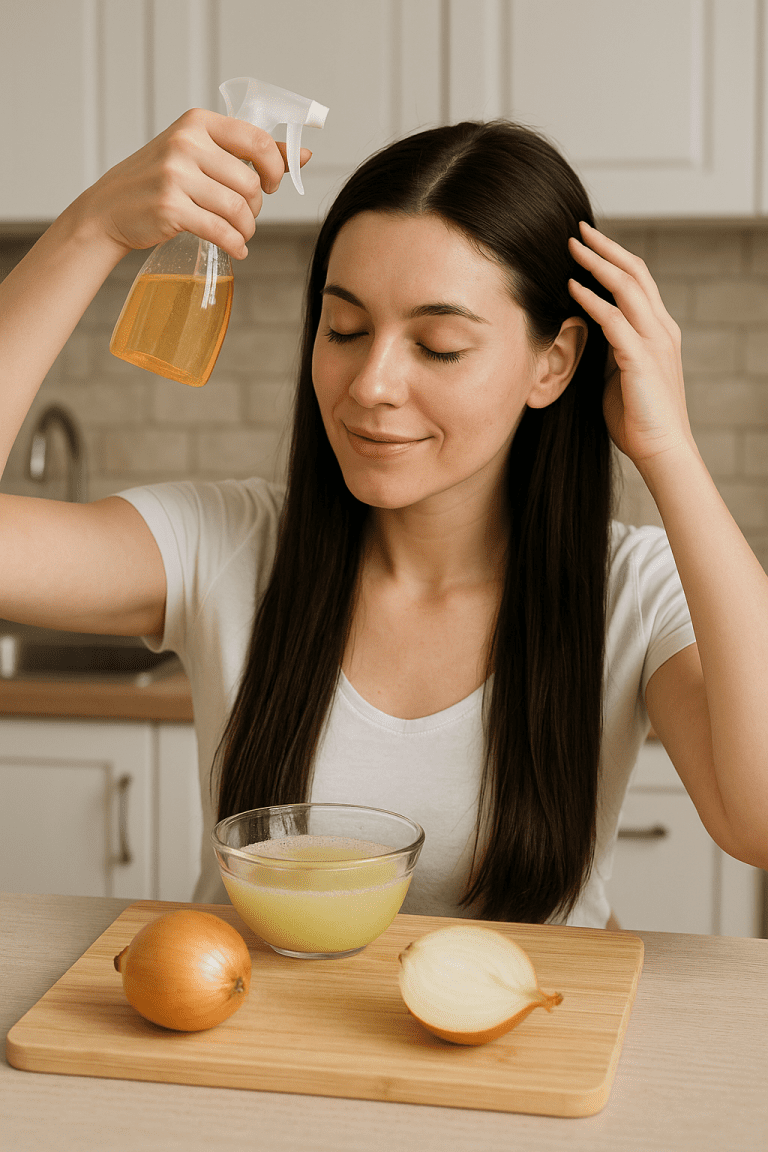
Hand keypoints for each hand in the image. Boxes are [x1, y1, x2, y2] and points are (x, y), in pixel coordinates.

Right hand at [72, 109, 310, 260]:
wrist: (109, 208)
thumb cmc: (161, 181)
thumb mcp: (200, 155)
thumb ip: (249, 153)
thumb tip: (303, 154)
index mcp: (197, 123)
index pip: (258, 140)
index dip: (275, 168)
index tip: (271, 184)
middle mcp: (186, 143)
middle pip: (250, 182)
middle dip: (256, 206)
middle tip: (244, 215)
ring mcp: (175, 176)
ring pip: (238, 208)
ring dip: (247, 228)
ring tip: (239, 234)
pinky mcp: (169, 208)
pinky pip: (220, 231)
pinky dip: (235, 245)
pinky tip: (236, 249)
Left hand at [567, 222, 694, 470]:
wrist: (662, 449)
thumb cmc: (638, 419)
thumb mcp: (621, 374)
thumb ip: (610, 350)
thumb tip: (587, 333)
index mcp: (659, 331)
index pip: (639, 281)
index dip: (614, 258)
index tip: (588, 243)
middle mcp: (661, 329)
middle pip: (636, 272)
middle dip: (606, 247)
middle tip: (579, 229)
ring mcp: (654, 342)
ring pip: (627, 287)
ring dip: (597, 263)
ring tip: (572, 246)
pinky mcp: (641, 359)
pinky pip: (614, 319)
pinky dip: (592, 300)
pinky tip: (572, 287)